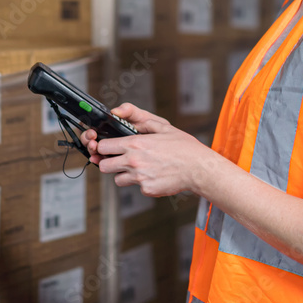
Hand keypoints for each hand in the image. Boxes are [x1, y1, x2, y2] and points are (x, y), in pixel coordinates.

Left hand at [79, 103, 218, 196]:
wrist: (199, 168)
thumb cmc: (183, 146)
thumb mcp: (162, 126)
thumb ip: (138, 118)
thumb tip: (118, 112)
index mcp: (134, 144)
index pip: (103, 147)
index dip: (103, 147)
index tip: (107, 147)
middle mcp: (134, 161)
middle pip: (103, 166)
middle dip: (108, 162)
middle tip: (119, 159)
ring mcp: (139, 177)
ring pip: (117, 179)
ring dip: (124, 174)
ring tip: (140, 167)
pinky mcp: (147, 189)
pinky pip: (136, 187)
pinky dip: (142, 182)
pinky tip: (154, 174)